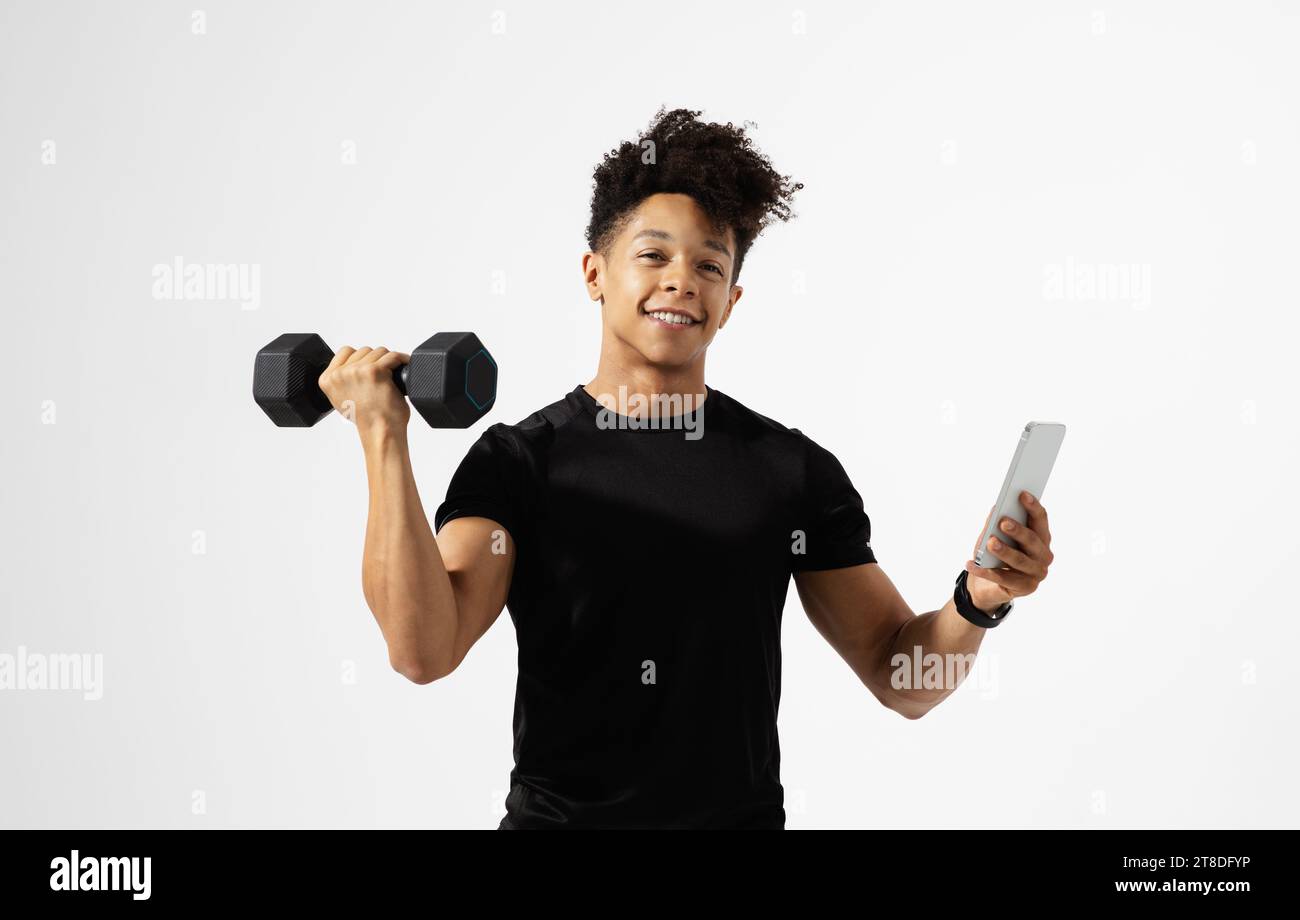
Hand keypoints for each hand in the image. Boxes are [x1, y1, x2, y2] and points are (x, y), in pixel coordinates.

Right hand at [317, 345, 411, 438]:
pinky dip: (402, 359)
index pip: (345, 352)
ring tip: (391, 376)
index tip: (370, 367)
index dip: (360, 358)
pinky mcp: (375, 370)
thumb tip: (350, 368)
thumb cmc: (368, 420)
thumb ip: (342, 381)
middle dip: (376, 361)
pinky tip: (404, 364)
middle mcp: (340, 373)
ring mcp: (357, 370)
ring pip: (379, 352)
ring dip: (388, 361)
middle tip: (382, 378)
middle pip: (363, 351)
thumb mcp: (342, 399)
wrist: (380, 432)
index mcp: (327, 379)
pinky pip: (392, 355)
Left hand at [964, 491, 1053, 610]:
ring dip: (1004, 551)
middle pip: (1032, 540)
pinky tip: (971, 564)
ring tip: (990, 543)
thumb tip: (996, 508)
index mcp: (1041, 538)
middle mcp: (1043, 556)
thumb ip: (996, 523)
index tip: (1022, 494)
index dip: (1033, 507)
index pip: (1040, 520)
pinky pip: (1002, 579)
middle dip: (1018, 530)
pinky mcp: (1024, 589)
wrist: (988, 586)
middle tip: (1003, 522)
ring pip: (1020, 560)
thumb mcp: (994, 536)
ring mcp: (1036, 574)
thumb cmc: (995, 556)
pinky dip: (985, 572)